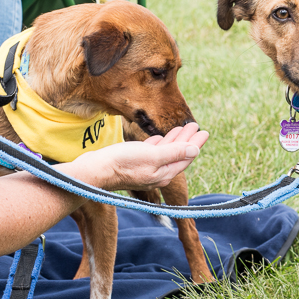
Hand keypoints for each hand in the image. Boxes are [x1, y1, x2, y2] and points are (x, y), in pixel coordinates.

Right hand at [71, 123, 209, 192]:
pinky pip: (152, 153)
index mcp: (164, 173)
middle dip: (187, 140)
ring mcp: (144, 169)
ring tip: (182, 128)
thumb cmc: (122, 163)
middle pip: (177, 154)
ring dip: (174, 140)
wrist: (94, 171)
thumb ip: (174, 153)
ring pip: (165, 153)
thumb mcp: (152, 156)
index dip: (195, 143)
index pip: (185, 157)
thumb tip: (195, 150)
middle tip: (195, 125)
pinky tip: (160, 138)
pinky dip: (159, 144)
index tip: (204, 131)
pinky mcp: (133, 164)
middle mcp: (156, 173)